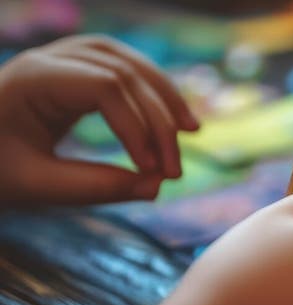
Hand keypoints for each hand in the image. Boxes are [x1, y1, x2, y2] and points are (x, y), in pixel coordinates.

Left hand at [0, 35, 198, 204]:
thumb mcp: (38, 185)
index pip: (105, 87)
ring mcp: (62, 62)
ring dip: (164, 96)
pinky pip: (123, 71)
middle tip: (175, 171)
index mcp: (33, 79)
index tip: (153, 172)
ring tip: (191, 130)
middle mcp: (49, 60)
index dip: (137, 127)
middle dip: (157, 121)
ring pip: (128, 63)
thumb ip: (95, 187)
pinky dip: (151, 93)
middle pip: (123, 73)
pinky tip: (171, 118)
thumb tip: (156, 188)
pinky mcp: (74, 74)